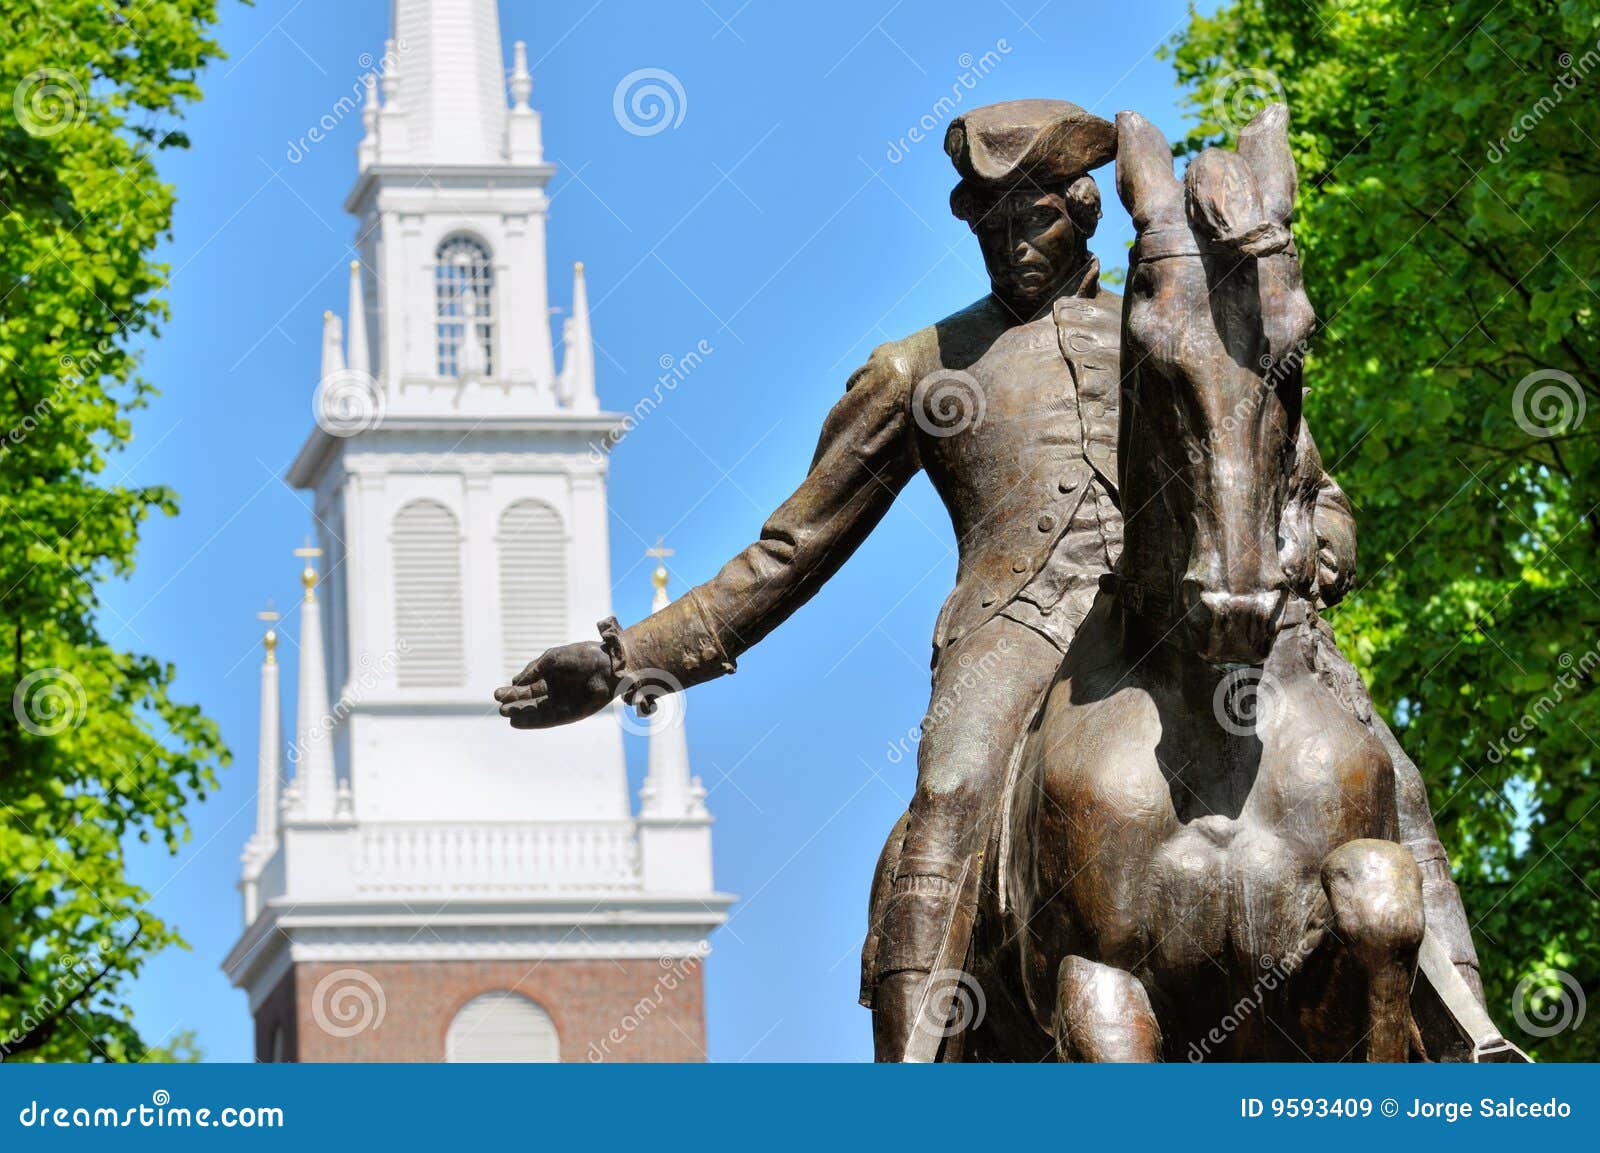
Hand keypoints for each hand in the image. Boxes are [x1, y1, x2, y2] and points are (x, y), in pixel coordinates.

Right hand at [494, 641, 619, 729]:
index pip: (528, 688)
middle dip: (515, 704)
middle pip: (530, 701)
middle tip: (499, 707)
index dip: (513, 692)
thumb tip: (515, 683)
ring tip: (505, 713)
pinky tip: (518, 722)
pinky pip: (548, 720)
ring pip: (537, 711)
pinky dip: (533, 721)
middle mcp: (555, 692)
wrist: (607, 664)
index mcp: (551, 677)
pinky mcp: (571, 714)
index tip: (497, 694)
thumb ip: (533, 670)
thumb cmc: (582, 656)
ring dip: (521, 714)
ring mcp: (563, 703)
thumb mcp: (552, 659)